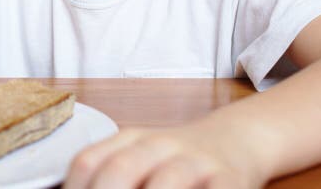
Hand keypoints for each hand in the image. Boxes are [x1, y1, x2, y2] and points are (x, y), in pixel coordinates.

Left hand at [63, 125, 266, 188]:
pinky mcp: (229, 178)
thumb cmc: (173, 164)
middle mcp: (158, 145)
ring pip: (166, 181)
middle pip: (120, 169)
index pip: (88, 163)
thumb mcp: (138, 163)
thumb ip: (109, 179)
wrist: (233, 139)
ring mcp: (194, 161)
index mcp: (128, 141)